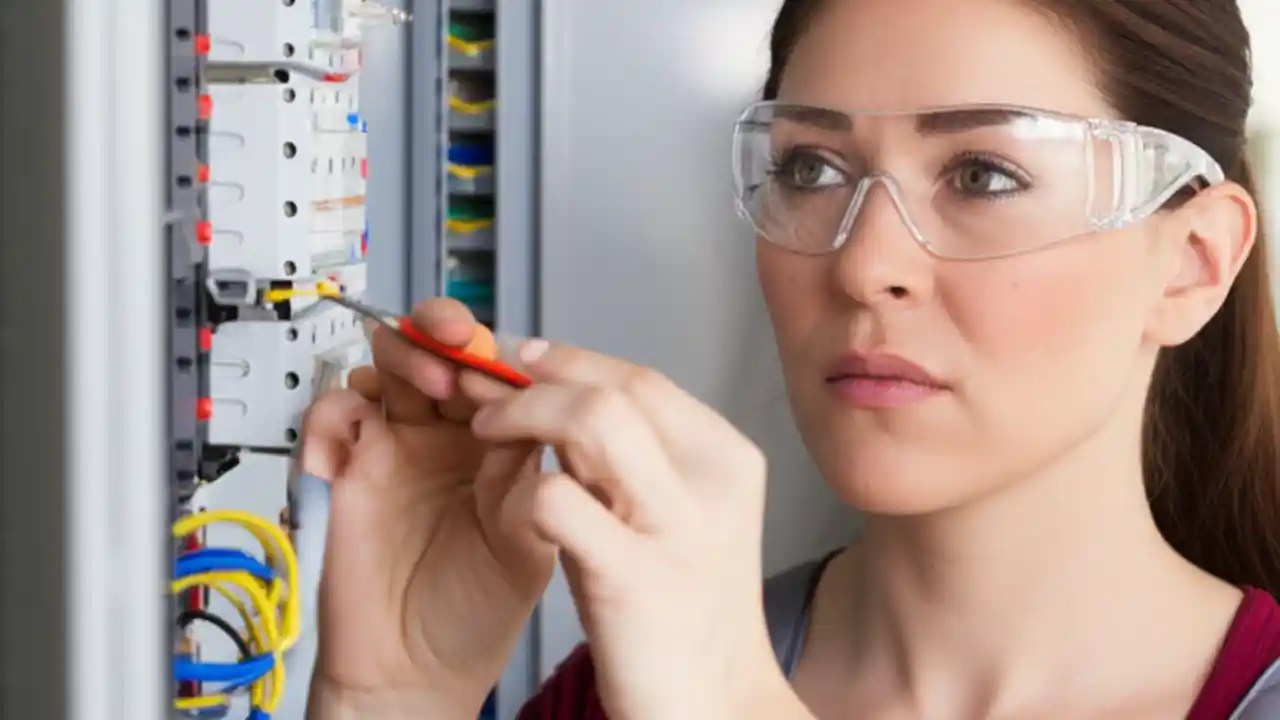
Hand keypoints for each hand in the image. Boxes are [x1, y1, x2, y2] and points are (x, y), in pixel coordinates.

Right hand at [301, 299, 556, 717]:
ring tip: (427, 385)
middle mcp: (447, 437)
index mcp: (499, 444)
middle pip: (438, 351)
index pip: (498, 373)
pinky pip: (330, 415)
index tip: (509, 365)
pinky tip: (354, 443)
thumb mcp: (526, 543)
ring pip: (385, 366)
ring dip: (402, 357)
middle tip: (460, 344)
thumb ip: (527, 479)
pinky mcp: (348, 469)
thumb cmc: (477, 610)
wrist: (418, 670)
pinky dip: (333, 413)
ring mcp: (396, 448)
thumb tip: (531, 411)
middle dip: (447, 332)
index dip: (501, 357)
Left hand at [464, 341, 798, 719]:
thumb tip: (554, 392)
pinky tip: (506, 509)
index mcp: (724, 459)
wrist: (711, 705)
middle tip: (486, 397)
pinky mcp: (634, 577)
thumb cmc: (675, 610)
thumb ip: (625, 460)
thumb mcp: (665, 516)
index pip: (640, 378)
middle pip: (616, 385)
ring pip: (593, 419)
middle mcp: (711, 482)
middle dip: (535, 379)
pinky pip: (556, 498)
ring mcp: (676, 527)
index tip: (520, 360)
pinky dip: (520, 491)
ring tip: (485, 435)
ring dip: (523, 414)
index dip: (570, 359)